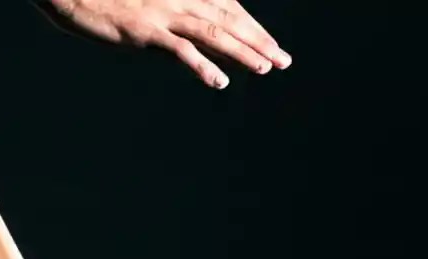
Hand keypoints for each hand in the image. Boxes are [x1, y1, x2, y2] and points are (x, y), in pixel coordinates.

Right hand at [39, 0, 291, 88]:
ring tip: (265, 67)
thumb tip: (188, 36)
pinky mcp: (146, 31)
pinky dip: (203, 66)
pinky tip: (220, 81)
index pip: (228, 8)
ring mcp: (164, 14)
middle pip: (229, 20)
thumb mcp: (144, 3)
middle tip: (283, 60)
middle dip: (258, 40)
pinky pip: (181, 51)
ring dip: (242, 51)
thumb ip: (169, 14)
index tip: (271, 46)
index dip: (253, 27)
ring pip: (214, 33)